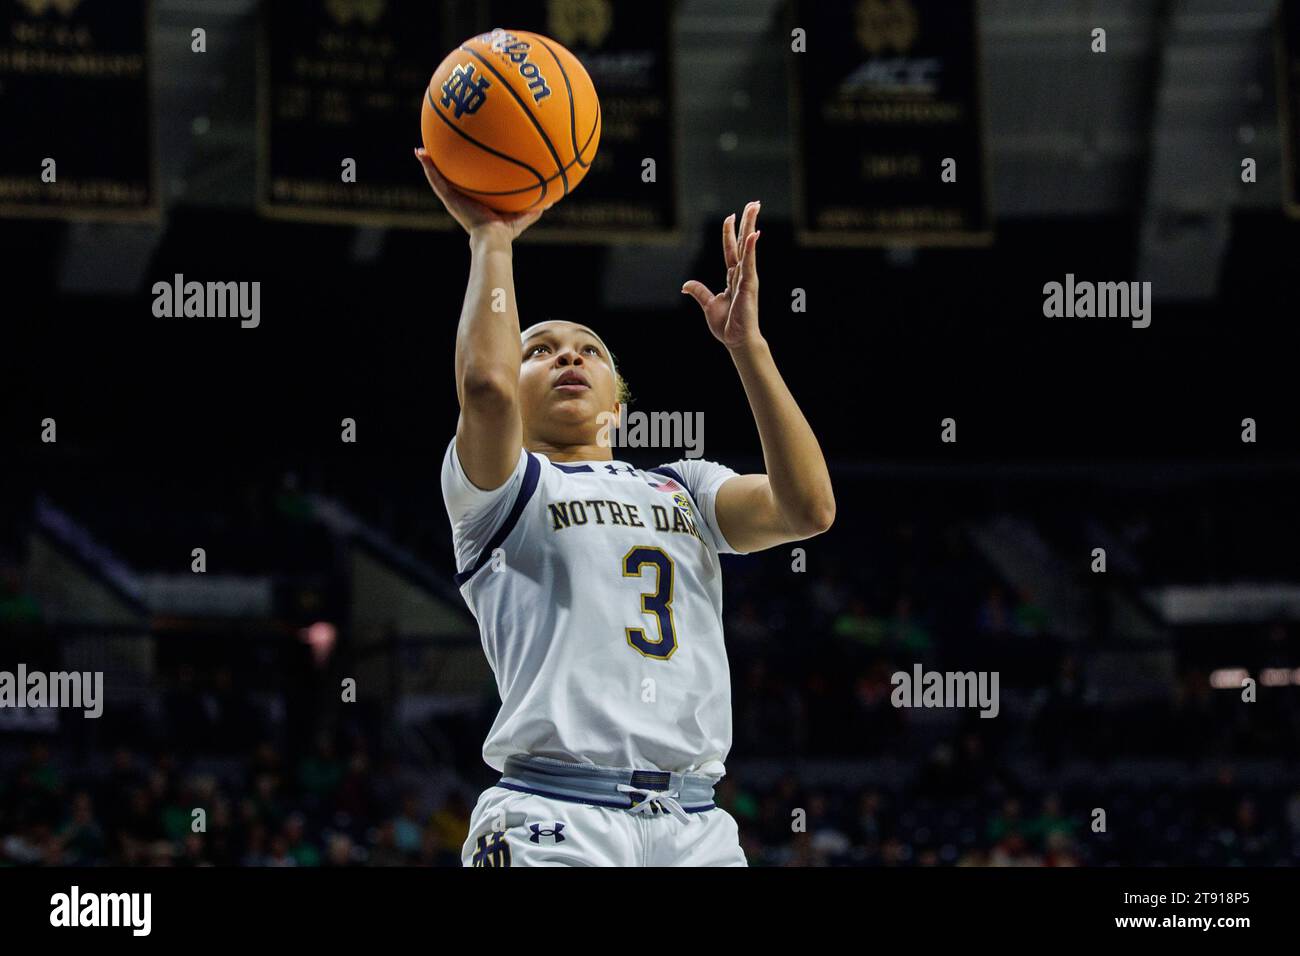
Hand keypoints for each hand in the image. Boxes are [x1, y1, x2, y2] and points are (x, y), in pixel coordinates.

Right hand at [415, 147, 546, 241]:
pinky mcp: (448, 198)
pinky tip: (420, 154)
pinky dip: (428, 167)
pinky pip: (436, 180)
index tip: (465, 163)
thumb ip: (536, 206)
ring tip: (420, 149)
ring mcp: (453, 199)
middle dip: (445, 167)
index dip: (467, 175)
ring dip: (429, 164)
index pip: (470, 186)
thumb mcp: (523, 214)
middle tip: (437, 151)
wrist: (492, 239)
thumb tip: (555, 199)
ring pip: (438, 178)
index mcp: (477, 202)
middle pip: (452, 180)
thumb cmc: (505, 232)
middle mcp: (462, 200)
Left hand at [682, 201, 761, 350]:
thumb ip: (699, 292)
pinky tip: (753, 234)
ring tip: (755, 208)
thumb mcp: (708, 304)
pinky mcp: (749, 286)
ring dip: (751, 226)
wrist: (736, 340)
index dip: (730, 232)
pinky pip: (749, 263)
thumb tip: (685, 285)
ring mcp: (747, 278)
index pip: (732, 250)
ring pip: (748, 247)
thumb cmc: (727, 325)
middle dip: (748, 222)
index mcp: (733, 277)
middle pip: (744, 242)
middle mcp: (742, 274)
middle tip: (754, 203)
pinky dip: (751, 248)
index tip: (731, 215)